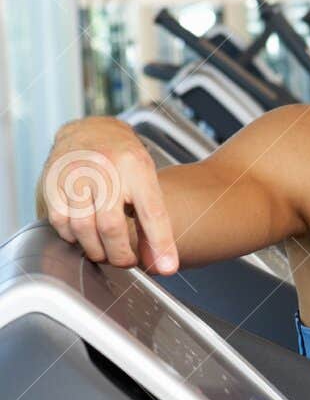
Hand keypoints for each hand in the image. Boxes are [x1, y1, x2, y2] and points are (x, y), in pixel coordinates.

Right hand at [41, 119, 177, 273]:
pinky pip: (60, 222)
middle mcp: (104, 168)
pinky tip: (84, 235)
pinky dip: (73, 237)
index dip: (160, 243)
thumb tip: (164, 265)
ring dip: (96, 249)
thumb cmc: (122, 163)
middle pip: (112, 227)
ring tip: (105, 250)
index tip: (166, 268)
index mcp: (136, 166)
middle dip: (120, 254)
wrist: (90, 131)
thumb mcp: (147, 183)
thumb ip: (154, 224)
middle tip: (125, 260)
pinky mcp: (52, 182)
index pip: (152, 212)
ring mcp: (75, 173)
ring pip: (83, 228)